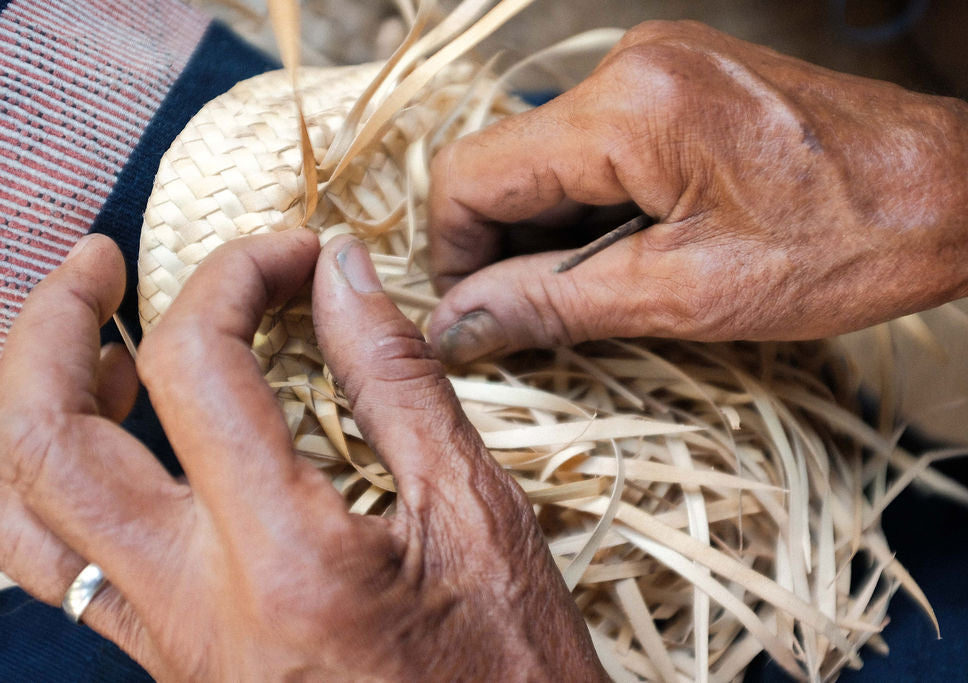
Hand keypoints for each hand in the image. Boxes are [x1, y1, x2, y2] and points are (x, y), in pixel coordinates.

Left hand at [0, 232, 603, 679]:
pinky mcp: (176, 669)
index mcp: (289, 558)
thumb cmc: (507, 667)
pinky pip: (71, 577)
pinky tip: (134, 456)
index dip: (236, 277)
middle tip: (98, 260)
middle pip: (49, 443)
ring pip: (28, 522)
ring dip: (42, 413)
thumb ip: (395, 379)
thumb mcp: (473, 511)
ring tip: (103, 354)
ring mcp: (173, 649)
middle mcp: (200, 609)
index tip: (293, 256)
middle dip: (55, 323)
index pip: (197, 369)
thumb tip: (340, 269)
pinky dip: (70, 491)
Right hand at [428, 20, 967, 363]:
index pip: (471, 176)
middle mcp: (627, 64)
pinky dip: (592, 204)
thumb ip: (552, 305)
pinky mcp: (676, 79)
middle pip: (505, 163)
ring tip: (608, 284)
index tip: (473, 316)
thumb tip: (457, 325)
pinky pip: (594, 144)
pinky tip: (633, 246)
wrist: (951, 190)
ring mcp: (653, 64)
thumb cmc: (843, 244)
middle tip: (540, 316)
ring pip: (546, 156)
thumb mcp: (682, 295)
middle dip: (505, 247)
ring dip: (551, 231)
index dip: (453, 255)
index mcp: (624, 110)